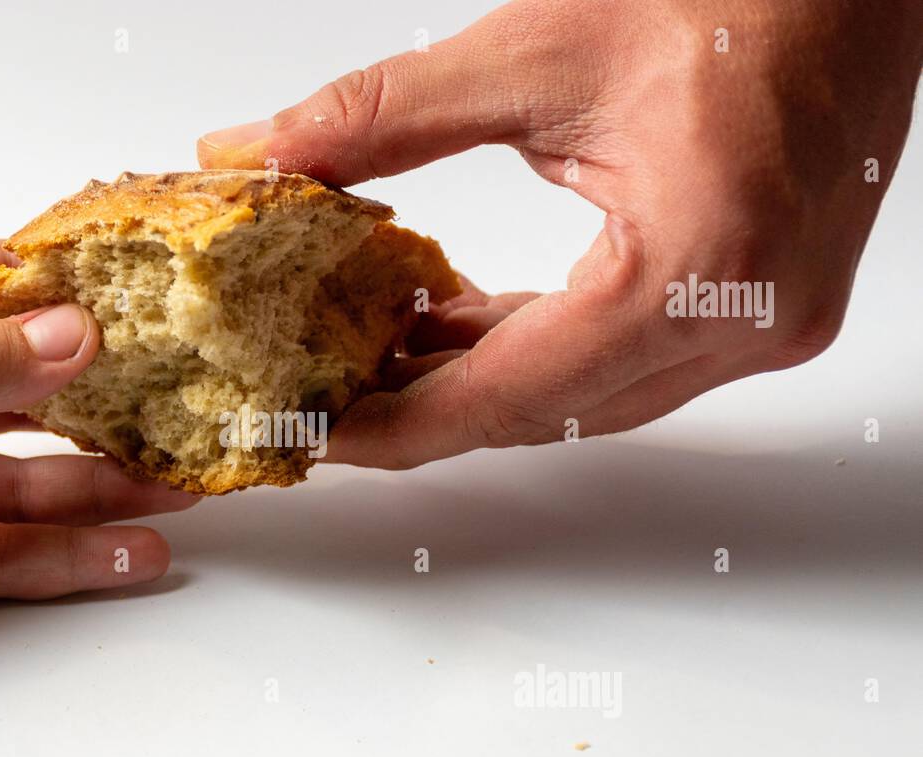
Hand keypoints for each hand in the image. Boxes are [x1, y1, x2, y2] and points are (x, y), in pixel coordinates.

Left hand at [0, 241, 195, 654]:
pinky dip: (66, 558)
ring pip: (27, 485)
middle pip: (28, 399)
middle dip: (109, 406)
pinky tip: (128, 551)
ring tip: (182, 488)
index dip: (75, 302)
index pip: (0, 293)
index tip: (154, 310)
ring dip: (105, 488)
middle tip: (187, 412)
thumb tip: (81, 334)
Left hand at [198, 0, 922, 467]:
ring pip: (586, 399)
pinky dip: (539, 351)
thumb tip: (265, 153)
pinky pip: (624, 361)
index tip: (323, 432)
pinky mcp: (761, 307)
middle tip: (334, 397)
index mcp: (700, 266)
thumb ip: (386, 117)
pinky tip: (463, 328)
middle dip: (431, 409)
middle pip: (549, 411)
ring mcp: (764, 323)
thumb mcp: (536, 50)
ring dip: (482, 383)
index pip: (517, 390)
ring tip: (381, 357)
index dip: (405, 423)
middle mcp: (747, 320)